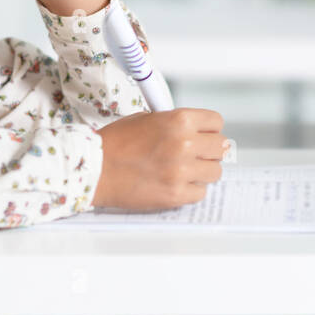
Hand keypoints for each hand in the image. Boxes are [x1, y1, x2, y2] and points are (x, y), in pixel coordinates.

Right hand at [92, 109, 226, 209]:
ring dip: (202, 171)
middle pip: (221, 148)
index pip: (217, 122)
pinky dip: (191, 190)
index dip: (210, 129)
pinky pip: (200, 193)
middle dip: (209, 150)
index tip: (205, 134)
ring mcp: (182, 171)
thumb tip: (196, 130)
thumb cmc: (115, 143)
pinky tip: (175, 184)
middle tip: (195, 154)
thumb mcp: (147, 119)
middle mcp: (185, 144)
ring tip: (183, 170)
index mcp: (179, 120)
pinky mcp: (176, 194)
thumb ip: (175, 123)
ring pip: (215, 172)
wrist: (94, 170)